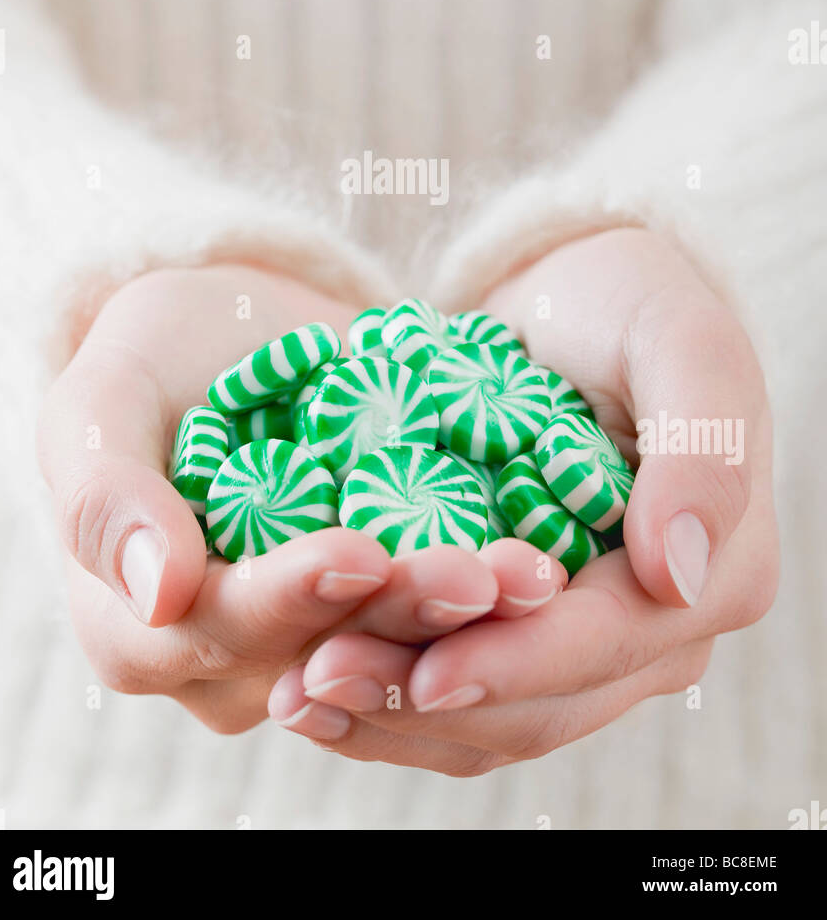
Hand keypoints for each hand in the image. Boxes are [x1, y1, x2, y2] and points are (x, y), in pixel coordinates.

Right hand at [38, 264, 549, 733]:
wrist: (237, 333)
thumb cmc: (154, 359)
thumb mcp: (103, 398)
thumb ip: (104, 488)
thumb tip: (157, 593)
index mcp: (136, 630)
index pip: (215, 632)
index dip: (288, 600)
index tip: (359, 551)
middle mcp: (226, 662)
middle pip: (318, 656)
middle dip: (405, 617)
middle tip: (488, 575)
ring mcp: (311, 644)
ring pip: (392, 651)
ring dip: (467, 621)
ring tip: (533, 573)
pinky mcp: (379, 612)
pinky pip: (435, 620)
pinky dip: (488, 596)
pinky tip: (543, 562)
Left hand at [269, 228, 778, 773]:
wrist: (575, 299)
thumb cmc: (631, 306)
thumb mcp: (682, 344)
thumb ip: (701, 452)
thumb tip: (676, 575)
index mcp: (717, 574)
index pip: (610, 642)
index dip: (519, 663)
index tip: (428, 672)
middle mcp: (660, 630)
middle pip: (542, 701)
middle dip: (430, 701)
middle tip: (319, 681)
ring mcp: (588, 640)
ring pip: (493, 715)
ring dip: (392, 715)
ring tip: (297, 694)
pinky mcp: (522, 629)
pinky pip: (459, 686)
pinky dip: (387, 697)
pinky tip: (307, 687)